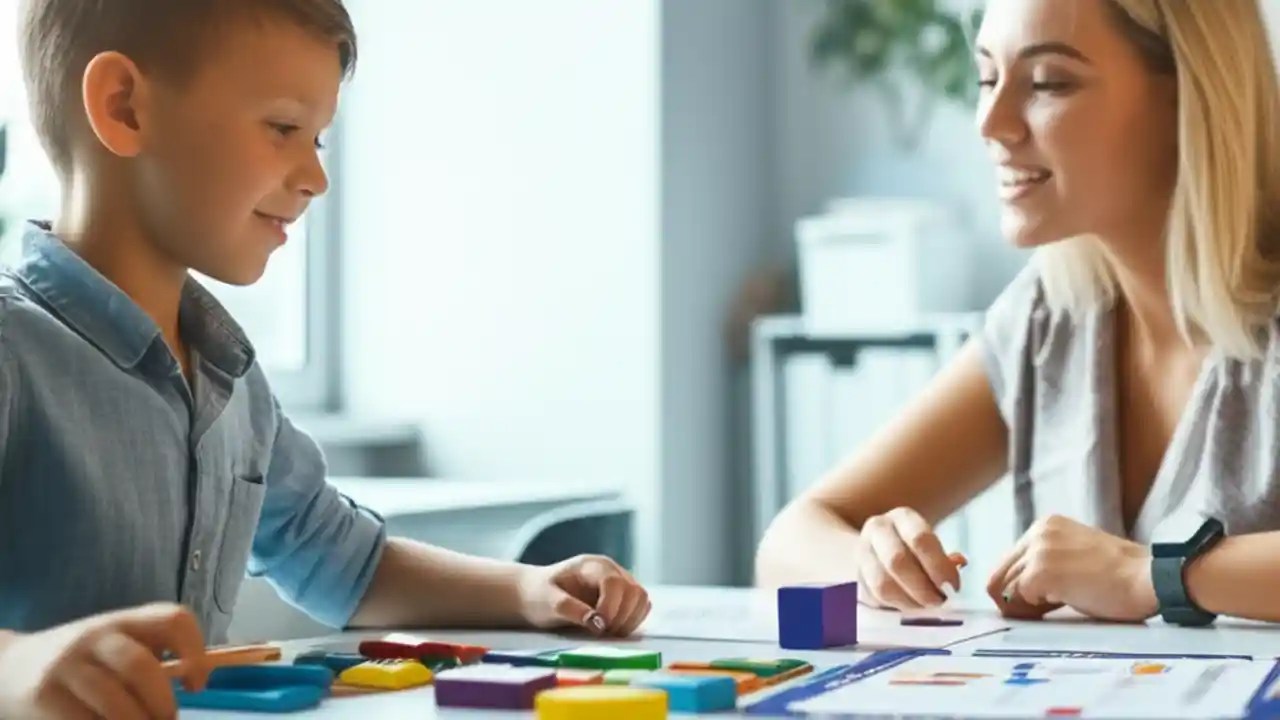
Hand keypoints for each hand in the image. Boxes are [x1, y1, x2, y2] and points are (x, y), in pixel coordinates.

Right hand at [0, 603, 209, 719]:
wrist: (11, 667)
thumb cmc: (83, 662)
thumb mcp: (116, 646)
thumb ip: (152, 658)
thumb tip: (194, 684)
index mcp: (125, 621)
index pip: (172, 618)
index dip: (195, 650)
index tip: (197, 684)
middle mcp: (96, 636)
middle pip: (140, 666)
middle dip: (162, 703)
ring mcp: (67, 666)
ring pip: (113, 700)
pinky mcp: (43, 696)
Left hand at [517, 555, 650, 636]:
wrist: (534, 594)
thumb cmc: (538, 596)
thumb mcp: (548, 603)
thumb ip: (571, 609)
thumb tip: (599, 624)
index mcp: (592, 566)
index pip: (615, 582)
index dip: (610, 608)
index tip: (598, 628)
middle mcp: (611, 570)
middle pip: (634, 590)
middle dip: (622, 616)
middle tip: (603, 633)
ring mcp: (620, 581)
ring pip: (642, 598)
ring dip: (630, 620)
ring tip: (608, 632)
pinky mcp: (623, 595)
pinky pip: (640, 606)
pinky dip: (633, 620)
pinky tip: (614, 629)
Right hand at [855, 507, 963, 609]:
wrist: (876, 544)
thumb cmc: (914, 548)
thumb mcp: (930, 543)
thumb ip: (943, 558)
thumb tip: (957, 564)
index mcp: (903, 517)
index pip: (920, 539)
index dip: (938, 566)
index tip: (952, 587)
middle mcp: (878, 530)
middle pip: (897, 561)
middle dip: (922, 588)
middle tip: (938, 602)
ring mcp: (862, 552)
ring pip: (882, 584)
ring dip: (908, 601)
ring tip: (924, 607)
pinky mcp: (855, 575)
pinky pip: (875, 598)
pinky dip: (895, 606)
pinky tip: (909, 606)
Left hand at [988, 515, 1158, 621]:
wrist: (1148, 578)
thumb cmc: (1121, 576)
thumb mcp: (1075, 557)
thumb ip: (1047, 563)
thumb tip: (1016, 591)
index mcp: (1045, 526)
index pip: (1007, 563)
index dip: (1017, 588)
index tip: (1041, 600)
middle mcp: (1037, 532)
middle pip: (999, 576)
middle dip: (1014, 600)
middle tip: (1044, 610)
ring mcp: (1038, 551)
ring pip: (1003, 589)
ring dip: (1024, 606)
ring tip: (1055, 607)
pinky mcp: (1041, 572)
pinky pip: (1016, 600)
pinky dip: (1033, 610)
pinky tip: (1061, 605)